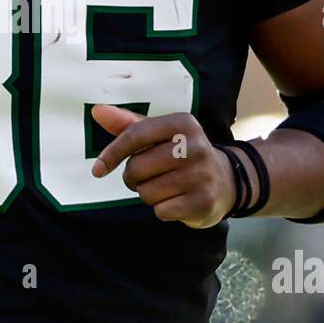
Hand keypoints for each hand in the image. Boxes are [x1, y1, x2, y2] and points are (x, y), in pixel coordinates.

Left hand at [90, 105, 237, 228]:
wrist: (226, 180)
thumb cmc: (182, 154)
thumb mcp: (160, 134)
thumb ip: (128, 124)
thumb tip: (97, 111)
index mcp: (182, 123)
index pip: (135, 136)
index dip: (112, 154)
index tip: (98, 170)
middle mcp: (194, 146)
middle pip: (137, 168)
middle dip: (135, 177)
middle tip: (150, 176)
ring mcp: (201, 174)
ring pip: (147, 192)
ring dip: (149, 194)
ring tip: (167, 187)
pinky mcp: (203, 201)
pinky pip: (161, 211)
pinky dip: (163, 209)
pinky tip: (177, 200)